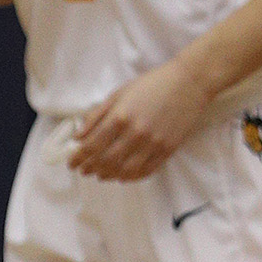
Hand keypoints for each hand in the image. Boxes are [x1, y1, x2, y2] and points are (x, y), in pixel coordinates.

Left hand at [70, 59, 213, 180]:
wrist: (189, 83)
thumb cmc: (152, 85)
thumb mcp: (119, 94)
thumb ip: (96, 116)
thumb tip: (78, 136)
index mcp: (120, 117)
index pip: (92, 146)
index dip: (78, 157)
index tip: (72, 162)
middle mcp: (136, 133)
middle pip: (106, 161)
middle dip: (90, 168)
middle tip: (84, 170)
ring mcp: (153, 144)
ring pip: (125, 171)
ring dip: (109, 175)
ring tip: (101, 174)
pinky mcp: (168, 150)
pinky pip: (146, 171)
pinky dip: (131, 177)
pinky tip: (123, 175)